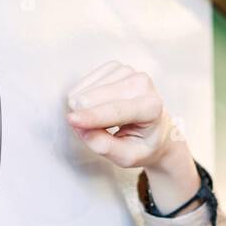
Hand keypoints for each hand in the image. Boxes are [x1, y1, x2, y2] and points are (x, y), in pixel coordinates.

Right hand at [65, 61, 199, 213]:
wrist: (154, 129)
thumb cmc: (141, 144)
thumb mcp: (127, 157)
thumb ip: (104, 146)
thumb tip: (80, 128)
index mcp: (152, 107)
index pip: (117, 110)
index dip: (92, 116)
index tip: (70, 120)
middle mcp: (142, 83)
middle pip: (97, 97)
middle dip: (84, 116)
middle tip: (92, 133)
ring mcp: (128, 71)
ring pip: (88, 89)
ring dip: (83, 109)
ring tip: (99, 122)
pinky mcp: (114, 67)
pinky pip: (85, 82)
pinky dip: (82, 97)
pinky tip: (94, 107)